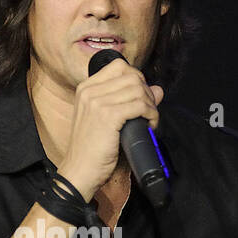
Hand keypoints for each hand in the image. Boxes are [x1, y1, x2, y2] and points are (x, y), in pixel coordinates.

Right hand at [59, 57, 162, 200]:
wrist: (79, 171)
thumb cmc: (92, 149)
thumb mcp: (108, 119)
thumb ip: (129, 100)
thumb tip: (157, 89)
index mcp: (86, 88)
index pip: (119, 66)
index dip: (137, 79)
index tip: (141, 97)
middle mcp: (90, 91)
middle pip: (132, 76)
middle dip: (147, 93)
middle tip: (148, 111)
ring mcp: (97, 102)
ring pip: (138, 90)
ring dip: (151, 105)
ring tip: (149, 120)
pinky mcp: (108, 116)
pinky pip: (140, 105)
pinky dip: (151, 115)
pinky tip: (149, 126)